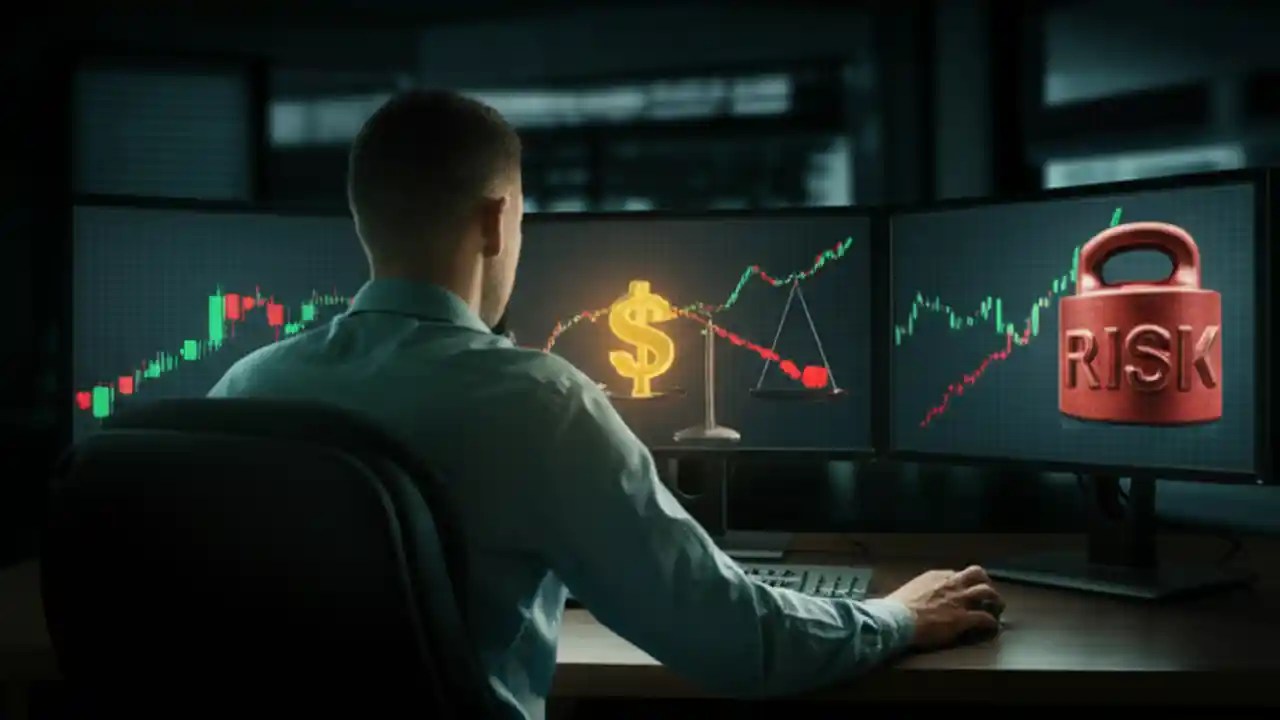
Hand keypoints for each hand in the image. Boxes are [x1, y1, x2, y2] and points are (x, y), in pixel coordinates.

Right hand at [885, 565, 1003, 649]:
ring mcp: (959, 600)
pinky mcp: (963, 618)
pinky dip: (991, 622)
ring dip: (995, 599)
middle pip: (977, 574)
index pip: (957, 573)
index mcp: (936, 576)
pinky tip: (992, 627)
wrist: (897, 619)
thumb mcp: (909, 590)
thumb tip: (921, 596)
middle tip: (988, 592)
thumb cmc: (897, 608)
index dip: (964, 582)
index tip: (964, 589)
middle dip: (986, 581)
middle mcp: (951, 583)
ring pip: (987, 592)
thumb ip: (921, 590)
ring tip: (998, 607)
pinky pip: (985, 617)